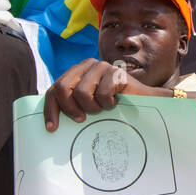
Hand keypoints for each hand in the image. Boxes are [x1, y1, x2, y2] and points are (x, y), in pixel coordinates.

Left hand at [43, 59, 157, 129]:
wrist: (144, 103)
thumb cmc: (114, 107)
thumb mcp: (88, 106)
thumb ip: (72, 105)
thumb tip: (51, 124)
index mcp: (76, 72)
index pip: (54, 90)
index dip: (51, 109)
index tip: (52, 128)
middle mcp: (86, 65)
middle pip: (62, 88)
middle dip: (69, 108)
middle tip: (81, 119)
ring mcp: (101, 66)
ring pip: (81, 93)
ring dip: (93, 107)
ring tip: (103, 108)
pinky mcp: (115, 72)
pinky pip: (102, 94)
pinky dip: (108, 104)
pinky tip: (116, 101)